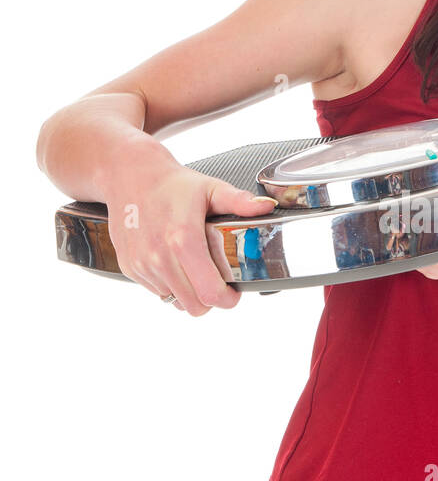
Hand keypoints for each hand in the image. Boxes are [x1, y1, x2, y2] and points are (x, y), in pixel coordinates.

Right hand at [104, 164, 277, 315]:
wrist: (129, 175)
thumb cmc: (172, 184)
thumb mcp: (211, 188)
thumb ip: (240, 202)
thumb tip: (267, 206)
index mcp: (183, 240)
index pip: (210, 293)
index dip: (228, 299)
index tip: (233, 291)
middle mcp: (159, 256)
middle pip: (195, 306)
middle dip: (211, 298)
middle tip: (217, 280)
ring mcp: (142, 264)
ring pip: (174, 301)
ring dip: (188, 291)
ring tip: (194, 267)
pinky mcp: (129, 267)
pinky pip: (156, 291)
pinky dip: (169, 284)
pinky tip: (173, 261)